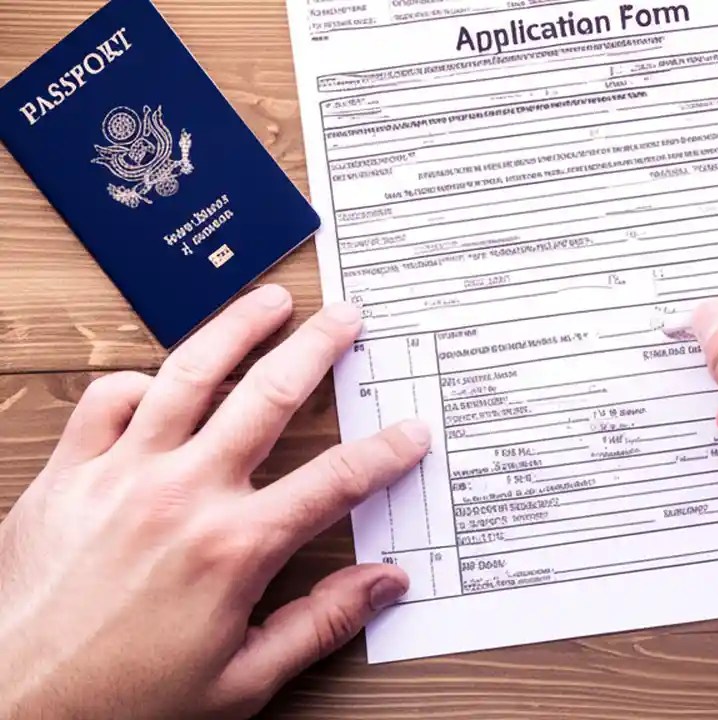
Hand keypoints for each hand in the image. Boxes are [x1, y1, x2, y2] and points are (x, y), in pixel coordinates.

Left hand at [0, 286, 429, 719]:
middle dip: (318, 347)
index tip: (411, 432)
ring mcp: (121, 475)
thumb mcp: (243, 680)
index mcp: (235, 548)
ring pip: (190, 374)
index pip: (337, 481)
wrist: (14, 707)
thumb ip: (321, 623)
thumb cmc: (124, 702)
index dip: (386, 452)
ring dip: (237, 328)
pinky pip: (105, 400)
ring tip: (269, 301)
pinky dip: (139, 379)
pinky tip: (162, 377)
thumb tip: (385, 584)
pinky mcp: (66, 475)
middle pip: (270, 395)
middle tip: (345, 317)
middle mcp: (183, 495)